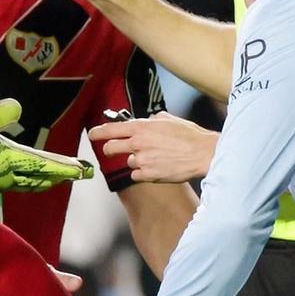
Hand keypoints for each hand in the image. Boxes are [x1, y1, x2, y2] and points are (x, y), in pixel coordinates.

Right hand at [0, 99, 91, 191]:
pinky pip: (15, 182)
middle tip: (79, 173)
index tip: (83, 171)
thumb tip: (17, 106)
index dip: (64, 169)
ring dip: (45, 179)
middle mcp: (4, 175)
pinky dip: (28, 180)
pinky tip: (25, 176)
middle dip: (59, 175)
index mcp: (6, 161)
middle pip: (39, 178)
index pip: (43, 167)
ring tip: (58, 176)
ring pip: (27, 183)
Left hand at [89, 114, 218, 182]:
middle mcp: (138, 144)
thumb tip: (146, 121)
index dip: (98, 132)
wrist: (203, 154)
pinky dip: (144, 172)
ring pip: (129, 162)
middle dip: (110, 149)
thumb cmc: (189, 136)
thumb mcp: (169, 120)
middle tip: (114, 149)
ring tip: (157, 157)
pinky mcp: (148, 175)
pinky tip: (158, 167)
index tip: (92, 134)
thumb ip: (152, 120)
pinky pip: (137, 174)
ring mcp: (142, 161)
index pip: (110, 129)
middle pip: (110, 148)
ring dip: (137, 160)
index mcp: (141, 128)